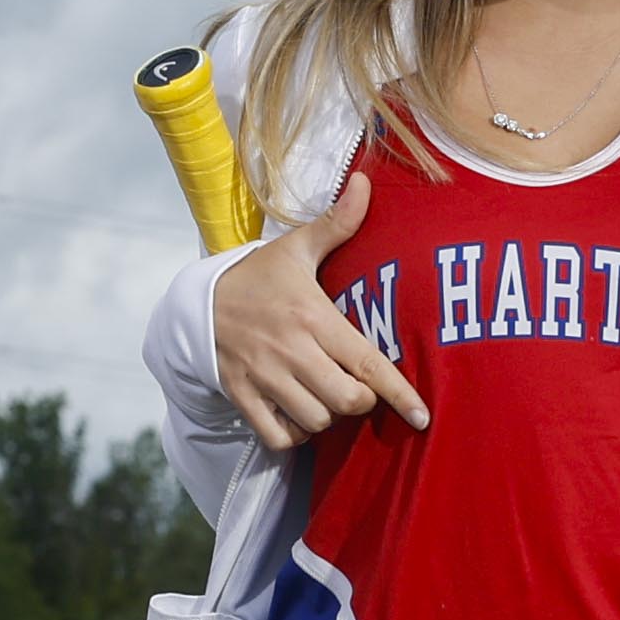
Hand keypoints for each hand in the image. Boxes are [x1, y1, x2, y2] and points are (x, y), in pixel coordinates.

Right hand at [207, 176, 427, 450]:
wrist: (197, 301)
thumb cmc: (258, 278)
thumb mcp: (295, 249)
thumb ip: (337, 223)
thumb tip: (365, 183)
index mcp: (311, 316)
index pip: (367, 363)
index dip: (398, 393)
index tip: (421, 415)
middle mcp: (291, 351)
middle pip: (346, 401)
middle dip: (361, 401)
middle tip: (356, 386)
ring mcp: (264, 377)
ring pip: (316, 422)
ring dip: (328, 417)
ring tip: (326, 397)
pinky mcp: (242, 396)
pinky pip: (279, 436)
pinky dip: (294, 435)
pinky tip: (298, 417)